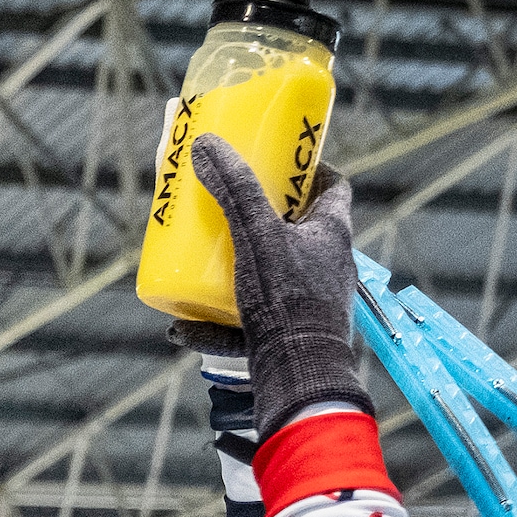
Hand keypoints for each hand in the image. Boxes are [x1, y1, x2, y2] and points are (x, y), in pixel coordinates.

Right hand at [189, 134, 373, 442]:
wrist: (299, 373)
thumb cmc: (288, 299)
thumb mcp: (256, 234)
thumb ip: (234, 189)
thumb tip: (206, 143)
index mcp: (332, 233)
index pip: (334, 187)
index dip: (312, 168)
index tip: (284, 161)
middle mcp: (327, 266)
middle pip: (300, 230)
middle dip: (263, 220)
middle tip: (230, 208)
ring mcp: (310, 303)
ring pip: (274, 278)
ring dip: (236, 272)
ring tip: (203, 265)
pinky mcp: (288, 336)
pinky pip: (249, 323)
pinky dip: (215, 325)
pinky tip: (182, 328)